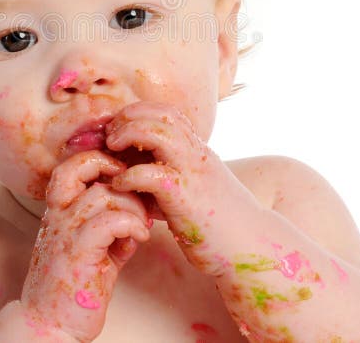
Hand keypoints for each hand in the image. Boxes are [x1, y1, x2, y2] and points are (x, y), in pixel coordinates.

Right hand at [21, 150, 150, 341]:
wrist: (50, 327)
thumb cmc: (73, 290)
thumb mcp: (94, 251)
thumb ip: (111, 229)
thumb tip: (137, 217)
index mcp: (58, 212)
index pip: (71, 166)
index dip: (98, 160)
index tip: (124, 177)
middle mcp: (57, 216)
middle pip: (85, 169)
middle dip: (119, 174)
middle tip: (138, 195)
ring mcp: (65, 232)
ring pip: (104, 194)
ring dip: (133, 206)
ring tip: (143, 224)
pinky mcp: (78, 253)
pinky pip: (110, 221)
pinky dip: (132, 225)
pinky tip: (140, 238)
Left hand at [105, 101, 245, 275]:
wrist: (250, 248)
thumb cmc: (218, 224)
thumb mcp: (192, 190)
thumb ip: (166, 177)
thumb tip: (133, 175)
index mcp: (198, 150)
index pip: (167, 112)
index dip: (138, 112)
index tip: (118, 128)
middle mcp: (196, 154)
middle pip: (160, 113)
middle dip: (128, 117)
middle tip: (108, 135)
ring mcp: (192, 172)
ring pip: (157, 133)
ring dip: (127, 134)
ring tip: (111, 149)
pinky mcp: (185, 197)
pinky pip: (151, 174)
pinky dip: (128, 175)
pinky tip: (118, 184)